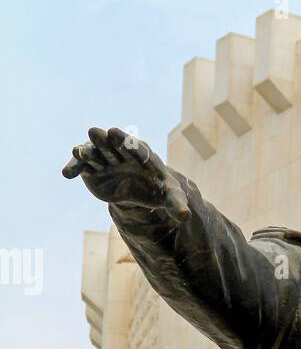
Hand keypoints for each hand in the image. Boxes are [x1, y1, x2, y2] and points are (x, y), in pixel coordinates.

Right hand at [62, 127, 187, 215]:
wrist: (141, 190)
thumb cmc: (158, 189)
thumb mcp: (170, 197)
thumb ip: (176, 204)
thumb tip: (185, 216)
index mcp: (143, 155)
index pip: (135, 147)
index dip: (126, 142)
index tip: (116, 133)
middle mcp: (122, 153)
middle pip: (112, 145)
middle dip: (104, 140)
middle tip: (96, 132)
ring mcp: (107, 160)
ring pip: (96, 153)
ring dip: (87, 151)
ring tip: (78, 151)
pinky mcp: (94, 169)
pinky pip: (83, 167)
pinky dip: (75, 168)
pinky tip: (67, 174)